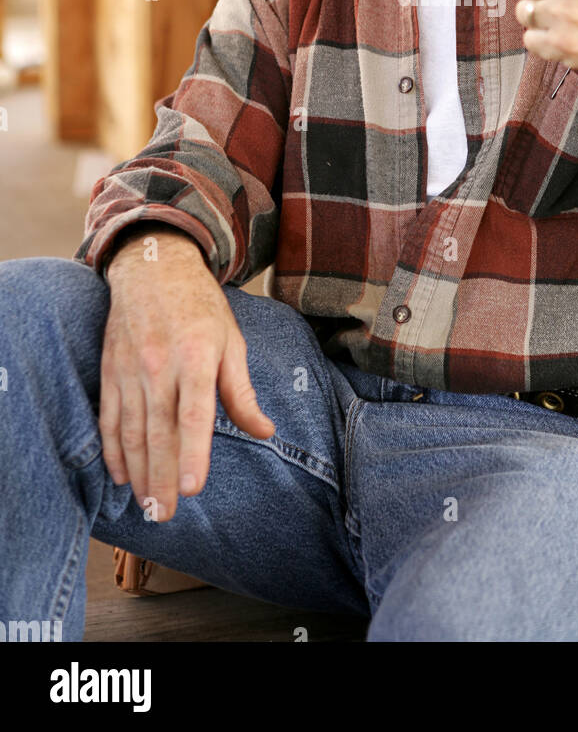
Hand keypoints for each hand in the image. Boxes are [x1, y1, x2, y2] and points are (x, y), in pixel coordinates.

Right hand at [100, 231, 274, 521]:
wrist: (153, 267)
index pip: (194, 413)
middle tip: (165, 515)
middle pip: (160, 432)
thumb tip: (264, 431)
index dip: (193, 452)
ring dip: (137, 472)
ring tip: (146, 505)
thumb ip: (242, 392)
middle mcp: (160, 365)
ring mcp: (130, 369)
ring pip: (131, 430)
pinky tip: (120, 475)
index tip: (192, 488)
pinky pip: (109, 417)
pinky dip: (113, 449)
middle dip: (162, 477)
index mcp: (197, 357)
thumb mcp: (232, 341)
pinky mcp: (111, 371)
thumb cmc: (200, 306)